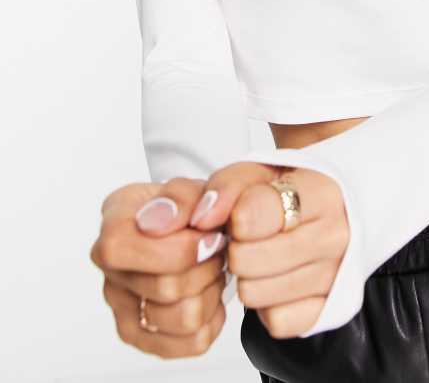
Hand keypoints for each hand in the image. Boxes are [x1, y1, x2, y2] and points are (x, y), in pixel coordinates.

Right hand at [89, 178, 229, 357]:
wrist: (196, 226)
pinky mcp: (145, 337)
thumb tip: (161, 219)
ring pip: (184, 318)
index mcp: (114, 225)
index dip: (176, 247)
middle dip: (206, 265)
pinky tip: (209, 291)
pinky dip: (214, 317)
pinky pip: (193, 342)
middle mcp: (111, 271)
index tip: (208, 235)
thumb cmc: (190, 207)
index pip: (121, 249)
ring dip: (212, 290)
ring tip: (211, 268)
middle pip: (166, 288)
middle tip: (217, 248)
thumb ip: (180, 196)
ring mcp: (124, 308)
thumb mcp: (192, 186)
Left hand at [188, 161, 349, 338]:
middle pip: (247, 260)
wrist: (318, 212)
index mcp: (323, 193)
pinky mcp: (327, 311)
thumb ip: (226, 186)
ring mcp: (335, 277)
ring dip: (247, 277)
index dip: (236, 217)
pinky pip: (273, 322)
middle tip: (247, 239)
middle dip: (236, 248)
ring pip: (254, 294)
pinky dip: (266, 306)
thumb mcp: (254, 172)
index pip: (262, 212)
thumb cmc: (284, 191)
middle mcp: (336, 236)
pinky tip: (274, 280)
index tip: (238, 216)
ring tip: (260, 256)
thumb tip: (203, 217)